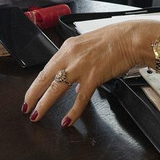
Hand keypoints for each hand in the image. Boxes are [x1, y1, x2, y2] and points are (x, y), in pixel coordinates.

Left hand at [22, 21, 146, 126]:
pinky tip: (66, 121)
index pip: (46, 68)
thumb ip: (78, 65)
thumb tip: (75, 87)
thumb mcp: (89, 47)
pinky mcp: (93, 77)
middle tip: (26, 108)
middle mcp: (71, 56)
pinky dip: (72, 112)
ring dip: (44, 104)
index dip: (36, 84)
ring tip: (37, 116)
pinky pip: (80, 99)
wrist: (132, 38)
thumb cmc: (115, 40)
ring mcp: (81, 67)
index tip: (30, 94)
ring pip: (57, 88)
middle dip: (33, 95)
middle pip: (45, 78)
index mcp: (68, 47)